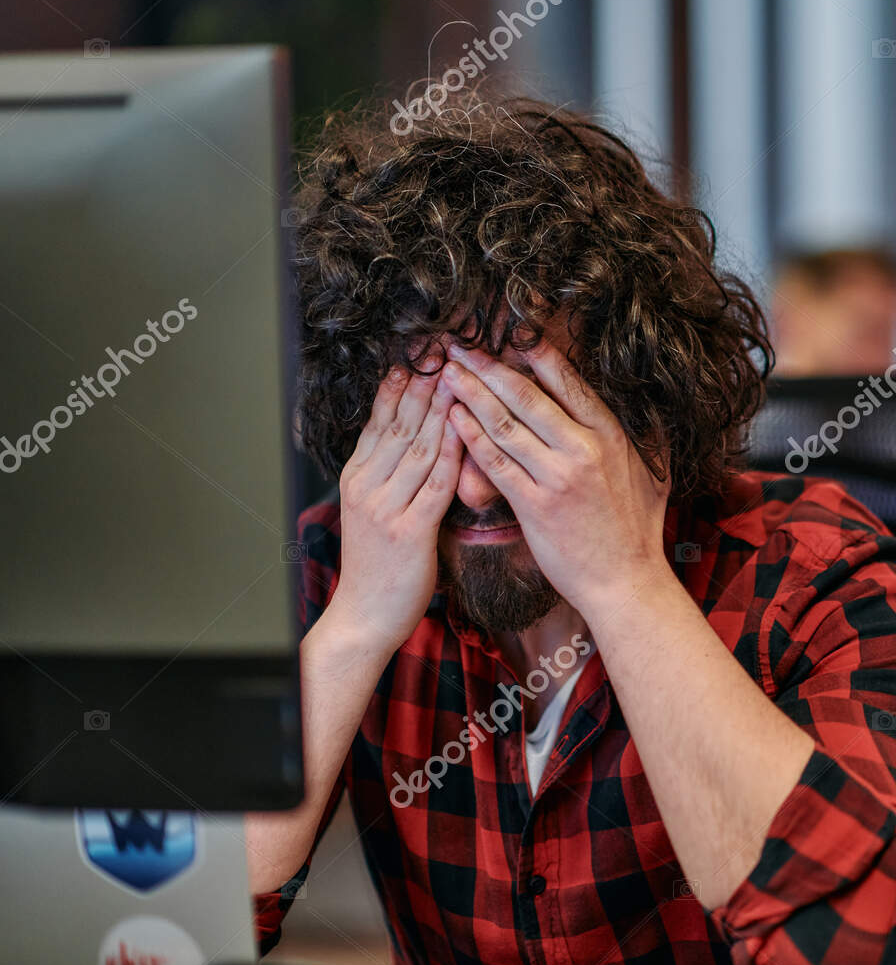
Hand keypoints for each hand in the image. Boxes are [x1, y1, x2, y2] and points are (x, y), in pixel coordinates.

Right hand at [323, 366, 463, 653]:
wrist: (363, 618)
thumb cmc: (381, 566)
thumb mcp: (377, 511)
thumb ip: (395, 476)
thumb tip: (418, 440)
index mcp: (357, 477)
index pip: (382, 419)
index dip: (402, 383)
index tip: (421, 352)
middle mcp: (366, 486)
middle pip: (400, 424)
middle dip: (425, 383)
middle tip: (446, 347)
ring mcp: (384, 508)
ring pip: (419, 447)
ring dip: (441, 408)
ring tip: (460, 374)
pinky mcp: (408, 532)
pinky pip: (436, 484)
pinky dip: (453, 453)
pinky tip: (468, 429)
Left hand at [440, 340, 670, 617]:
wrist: (625, 582)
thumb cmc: (638, 531)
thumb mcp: (655, 474)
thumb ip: (648, 436)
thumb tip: (649, 406)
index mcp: (612, 436)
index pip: (569, 383)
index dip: (537, 355)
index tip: (512, 333)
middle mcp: (584, 449)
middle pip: (528, 397)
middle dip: (489, 366)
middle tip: (460, 344)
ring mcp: (557, 477)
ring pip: (505, 425)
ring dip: (471, 395)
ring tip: (447, 373)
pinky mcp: (534, 505)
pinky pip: (495, 463)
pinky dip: (471, 437)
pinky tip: (452, 418)